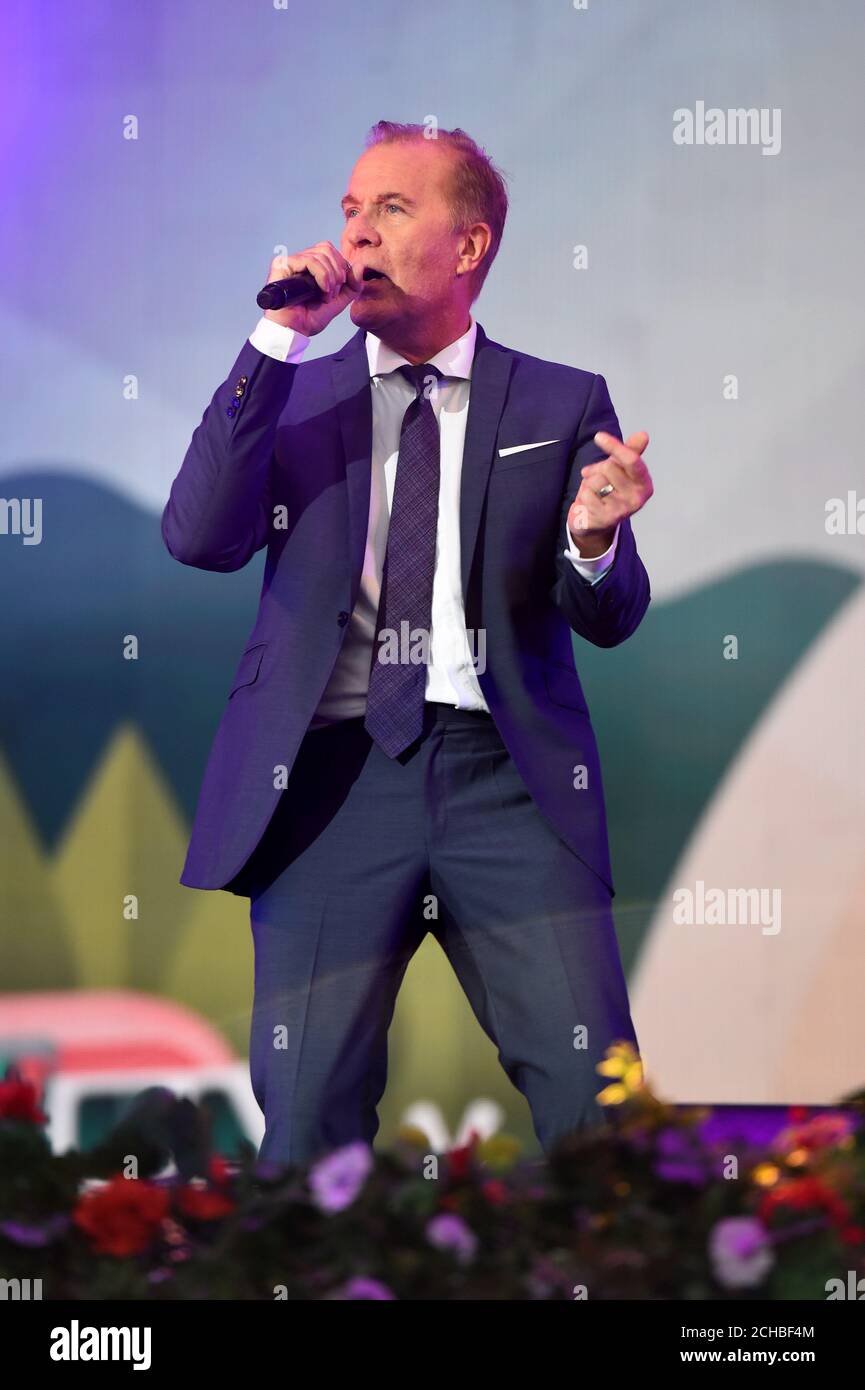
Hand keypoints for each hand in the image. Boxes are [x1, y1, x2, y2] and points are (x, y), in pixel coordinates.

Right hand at [262, 241, 361, 336]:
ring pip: (320, 254)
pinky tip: (322, 291)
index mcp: (311, 266)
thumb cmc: (310, 318)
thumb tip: (361, 265)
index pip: (331, 251)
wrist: (294, 331)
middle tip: (334, 293)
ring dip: (330, 277)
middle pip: (327, 248)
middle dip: (337, 272)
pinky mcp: (282, 265)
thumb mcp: (339, 301)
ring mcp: (290, 261)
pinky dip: (322, 276)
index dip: (341, 267)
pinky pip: (310, 260)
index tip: (340, 288)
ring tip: (326, 297)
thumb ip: (352, 286)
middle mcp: (300, 261)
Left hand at [567, 430, 653, 555]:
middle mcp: (637, 499)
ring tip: (594, 493)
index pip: (631, 460)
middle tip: (597, 478)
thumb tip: (643, 434)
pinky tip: (589, 504)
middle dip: (598, 469)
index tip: (598, 436)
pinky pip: (587, 495)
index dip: (614, 447)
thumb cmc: (609, 490)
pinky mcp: (605, 519)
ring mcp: (622, 510)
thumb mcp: (620, 468)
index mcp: (644, 484)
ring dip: (590, 484)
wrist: (596, 522)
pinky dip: (583, 497)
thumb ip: (630, 451)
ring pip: (596, 481)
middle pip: (609, 467)